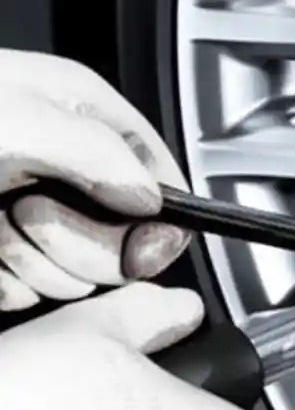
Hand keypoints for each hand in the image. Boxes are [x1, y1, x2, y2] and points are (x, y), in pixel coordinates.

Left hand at [0, 49, 189, 310]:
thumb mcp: (22, 122)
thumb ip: (102, 156)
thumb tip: (151, 199)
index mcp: (84, 116)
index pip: (164, 181)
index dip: (159, 224)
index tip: (137, 250)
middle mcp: (66, 165)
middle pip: (129, 240)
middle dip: (82, 245)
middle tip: (28, 214)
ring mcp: (33, 211)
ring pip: (83, 275)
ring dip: (39, 265)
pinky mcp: (3, 254)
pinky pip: (35, 293)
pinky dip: (11, 286)